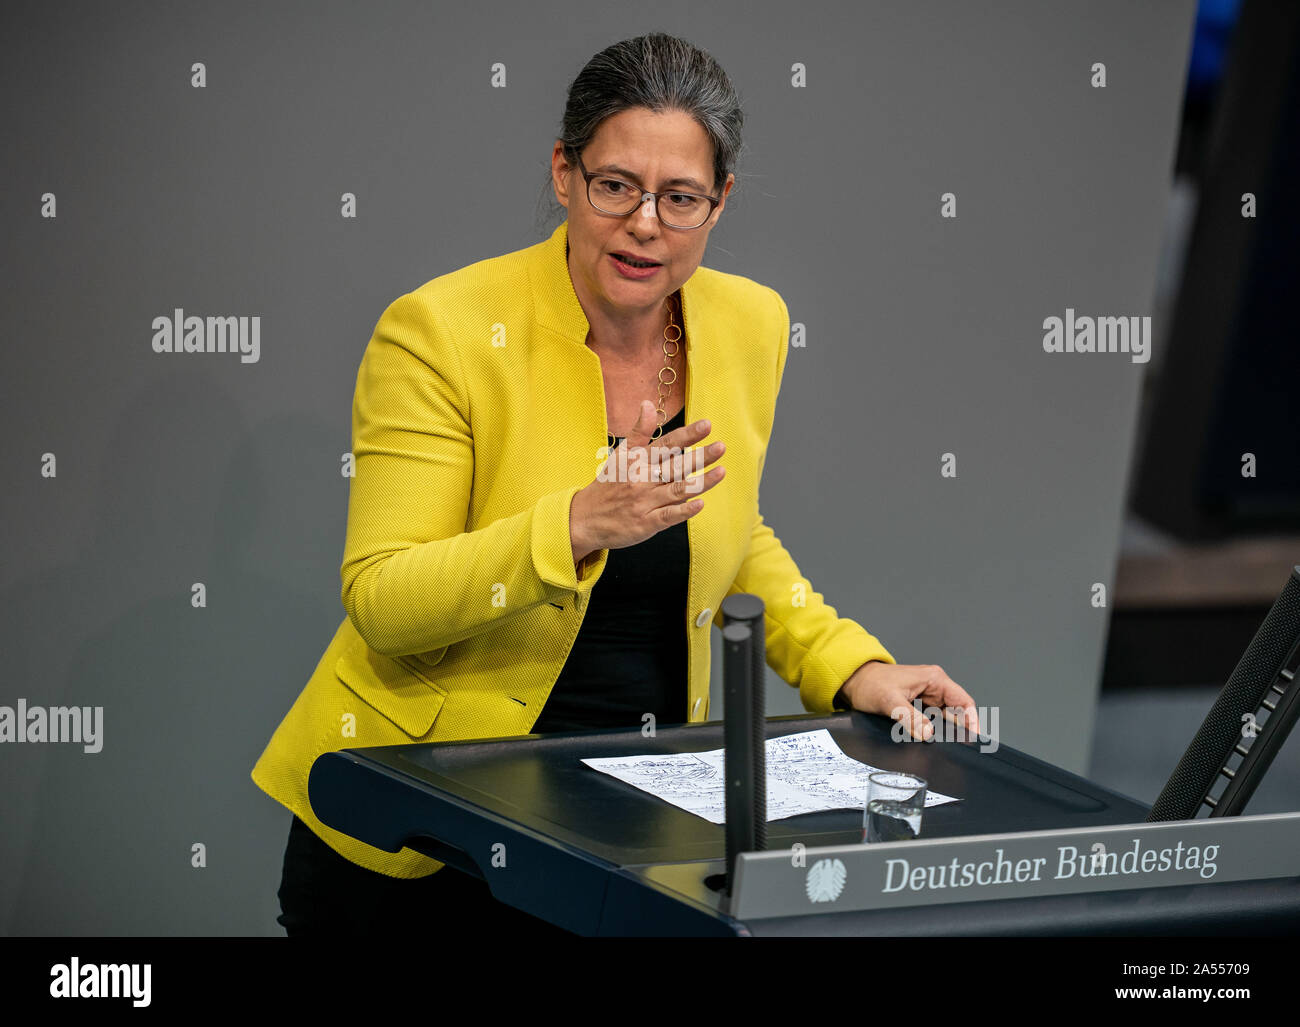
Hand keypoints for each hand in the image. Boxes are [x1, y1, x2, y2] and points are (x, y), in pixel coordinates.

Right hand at [571, 400, 726, 560]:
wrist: (585, 519)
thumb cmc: (607, 485)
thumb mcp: (620, 455)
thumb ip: (638, 431)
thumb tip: (647, 403)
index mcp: (638, 461)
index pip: (667, 445)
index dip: (687, 435)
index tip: (707, 425)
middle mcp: (642, 480)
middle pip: (676, 466)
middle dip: (700, 456)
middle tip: (721, 447)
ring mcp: (645, 502)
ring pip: (677, 490)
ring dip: (700, 482)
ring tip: (721, 472)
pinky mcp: (646, 523)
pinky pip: (668, 516)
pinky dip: (683, 511)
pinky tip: (700, 504)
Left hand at [837, 661, 979, 740]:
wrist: (854, 681)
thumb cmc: (870, 683)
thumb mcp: (889, 702)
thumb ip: (909, 717)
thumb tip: (927, 733)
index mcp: (934, 679)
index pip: (963, 701)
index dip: (972, 720)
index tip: (974, 738)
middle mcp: (934, 686)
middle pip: (957, 711)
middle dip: (961, 729)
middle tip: (962, 748)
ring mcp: (927, 695)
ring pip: (946, 716)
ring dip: (947, 730)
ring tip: (951, 747)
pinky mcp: (919, 703)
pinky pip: (933, 718)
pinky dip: (936, 729)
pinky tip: (935, 740)